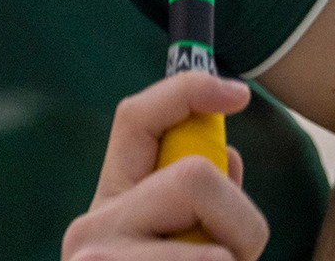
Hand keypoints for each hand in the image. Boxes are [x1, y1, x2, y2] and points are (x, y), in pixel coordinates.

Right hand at [61, 72, 268, 260]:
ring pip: (212, 239)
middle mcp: (92, 224)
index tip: (239, 93)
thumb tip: (228, 156)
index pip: (135, 119)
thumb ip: (200, 203)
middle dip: (242, 220)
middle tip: (234, 259)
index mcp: (111, 202)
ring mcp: (96, 257)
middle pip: (193, 176)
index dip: (187, 91)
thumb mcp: (182, 246)